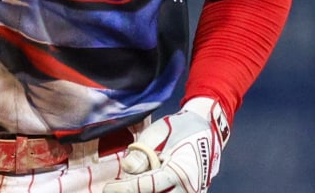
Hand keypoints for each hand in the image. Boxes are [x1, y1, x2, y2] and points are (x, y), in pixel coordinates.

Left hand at [104, 98, 227, 192]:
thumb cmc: (180, 127)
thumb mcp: (157, 133)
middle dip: (133, 190)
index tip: (107, 188)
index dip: (124, 189)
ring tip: (136, 178)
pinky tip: (144, 181)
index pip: (146, 186)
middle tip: (119, 184)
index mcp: (181, 171)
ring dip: (145, 188)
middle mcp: (189, 188)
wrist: (207, 129)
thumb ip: (141, 153)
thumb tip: (126, 170)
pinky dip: (155, 189)